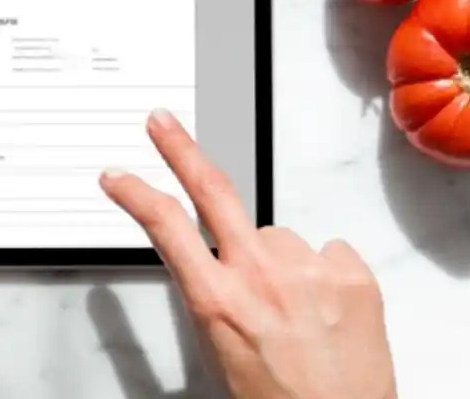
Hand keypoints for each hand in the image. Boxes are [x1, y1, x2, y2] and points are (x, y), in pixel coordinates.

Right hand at [100, 109, 396, 398]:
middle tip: (162, 123)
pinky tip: (324, 307)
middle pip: (214, 190)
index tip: (117, 176)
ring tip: (292, 311)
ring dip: (278, 260)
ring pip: (279, 236)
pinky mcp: (352, 274)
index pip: (165, 226)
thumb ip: (213, 293)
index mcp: (217, 300)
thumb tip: (211, 260)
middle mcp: (261, 277)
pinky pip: (326, 251)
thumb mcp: (219, 348)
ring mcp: (309, 271)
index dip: (135, 193)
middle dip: (180, 149)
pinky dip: (322, 272)